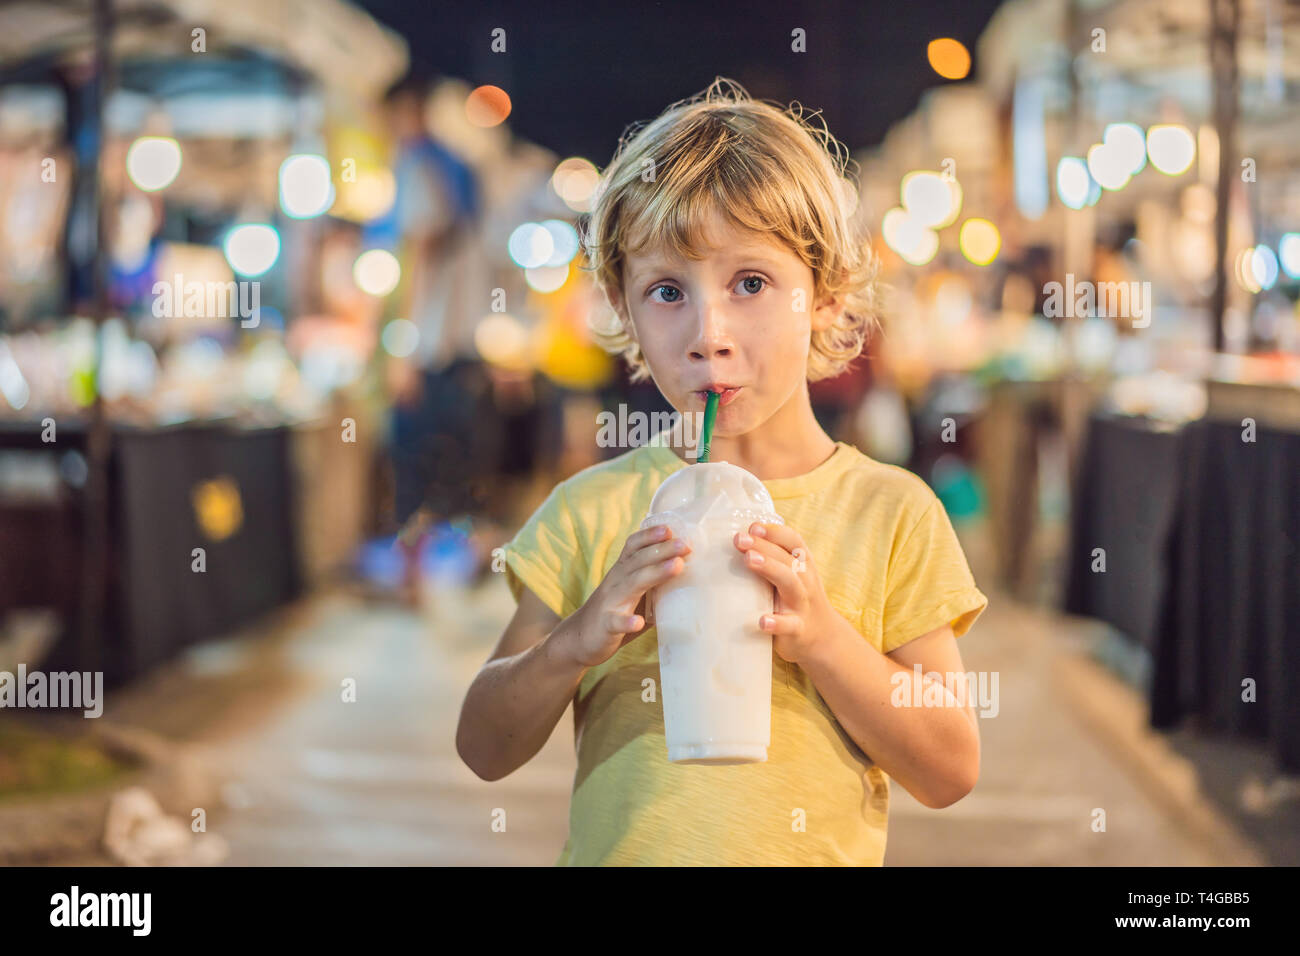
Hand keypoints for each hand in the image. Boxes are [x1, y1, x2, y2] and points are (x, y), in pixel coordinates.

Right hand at [568, 524, 689, 667]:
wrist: (580, 639)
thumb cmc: (614, 613)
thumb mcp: (632, 592)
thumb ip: (656, 584)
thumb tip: (692, 578)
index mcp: (622, 572)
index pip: (633, 546)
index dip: (650, 535)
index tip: (670, 529)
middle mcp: (615, 582)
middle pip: (638, 561)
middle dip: (662, 550)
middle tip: (685, 544)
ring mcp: (609, 603)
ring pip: (631, 585)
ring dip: (655, 574)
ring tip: (676, 566)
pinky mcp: (606, 626)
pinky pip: (615, 622)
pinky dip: (627, 622)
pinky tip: (638, 622)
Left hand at [734, 522, 837, 664]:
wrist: (823, 637)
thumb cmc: (796, 599)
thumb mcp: (791, 575)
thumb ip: (771, 559)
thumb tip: (736, 541)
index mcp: (802, 565)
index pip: (793, 541)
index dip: (775, 532)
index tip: (753, 526)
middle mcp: (805, 581)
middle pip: (787, 558)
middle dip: (764, 546)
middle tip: (740, 539)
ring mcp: (802, 605)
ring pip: (790, 583)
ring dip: (770, 568)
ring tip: (749, 559)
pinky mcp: (798, 629)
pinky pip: (789, 625)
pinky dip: (776, 623)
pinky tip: (762, 621)